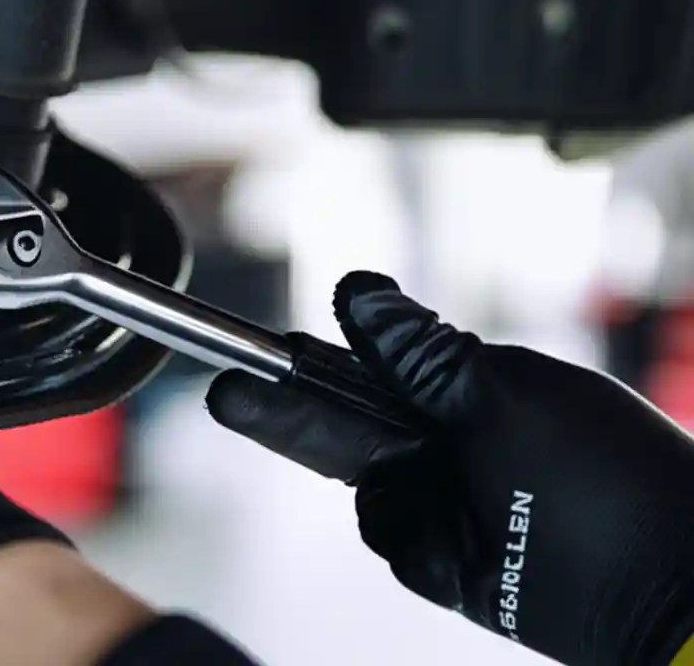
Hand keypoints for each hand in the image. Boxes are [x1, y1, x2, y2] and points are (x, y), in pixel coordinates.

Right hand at [207, 272, 693, 665]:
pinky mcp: (451, 561)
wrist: (668, 592)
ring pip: (373, 499)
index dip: (304, 363)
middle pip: (344, 425)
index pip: (365, 367)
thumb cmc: (609, 479)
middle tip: (231, 394)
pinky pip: (404, 547)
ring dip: (403, 504)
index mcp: (464, 387)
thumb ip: (418, 355)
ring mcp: (448, 503)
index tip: (251, 353)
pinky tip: (484, 553)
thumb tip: (357, 290)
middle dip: (288, 412)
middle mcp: (448, 443)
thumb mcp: (508, 399)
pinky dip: (429, 549)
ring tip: (483, 511)